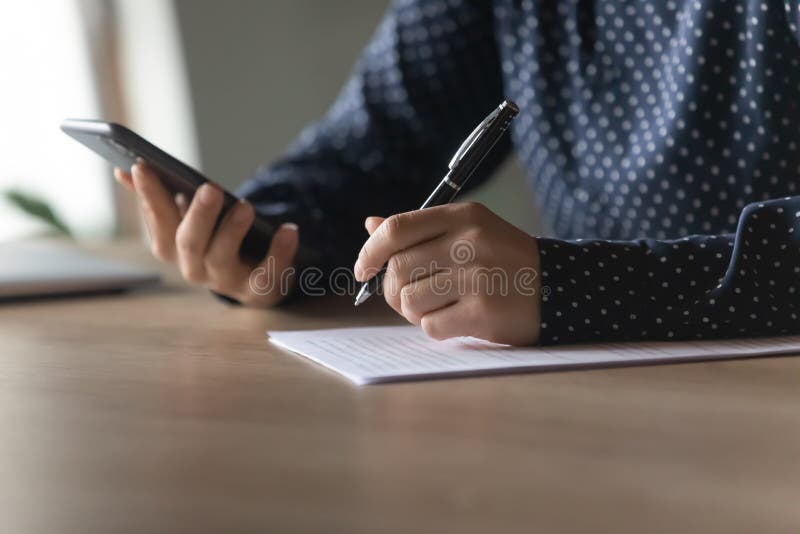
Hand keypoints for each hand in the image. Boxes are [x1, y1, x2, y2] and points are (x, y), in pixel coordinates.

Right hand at [114, 163, 297, 305]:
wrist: (257, 280)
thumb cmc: (218, 240)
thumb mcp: (190, 219)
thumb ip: (161, 197)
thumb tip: (126, 169)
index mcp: (173, 247)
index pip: (157, 222)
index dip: (149, 196)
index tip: (143, 165)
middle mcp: (194, 268)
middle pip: (188, 244)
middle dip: (198, 215)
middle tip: (210, 188)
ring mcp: (226, 281)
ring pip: (222, 259)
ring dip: (233, 231)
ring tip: (246, 206)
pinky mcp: (259, 289)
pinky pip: (269, 274)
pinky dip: (280, 252)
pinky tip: (289, 229)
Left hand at [354, 202, 540, 344]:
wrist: (558, 288)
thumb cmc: (503, 260)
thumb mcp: (469, 231)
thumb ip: (420, 230)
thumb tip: (370, 226)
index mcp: (463, 216)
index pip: (397, 229)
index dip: (370, 251)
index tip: (363, 270)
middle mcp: (469, 242)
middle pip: (398, 268)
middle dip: (393, 289)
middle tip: (410, 297)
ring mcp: (477, 276)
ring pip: (409, 301)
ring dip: (415, 312)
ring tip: (439, 307)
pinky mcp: (483, 311)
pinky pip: (431, 326)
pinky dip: (437, 328)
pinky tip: (457, 320)